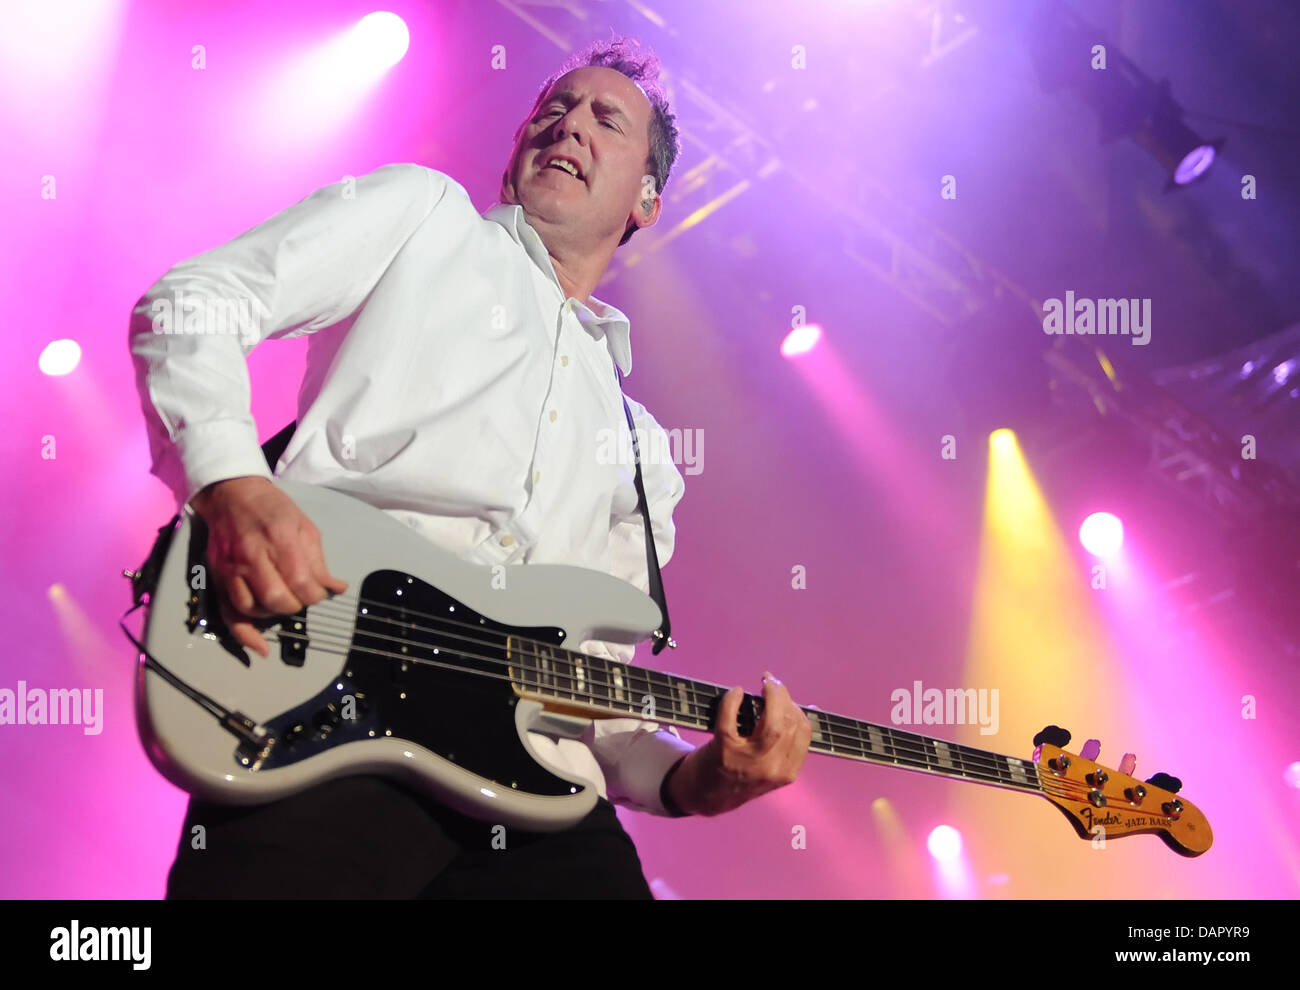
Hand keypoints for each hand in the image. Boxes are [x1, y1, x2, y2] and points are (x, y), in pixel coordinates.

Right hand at [189, 476, 347, 656]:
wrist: (232, 494)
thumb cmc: (273, 509)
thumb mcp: (305, 526)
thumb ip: (319, 561)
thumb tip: (336, 589)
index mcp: (280, 539)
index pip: (301, 582)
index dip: (315, 596)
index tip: (320, 593)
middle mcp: (252, 556)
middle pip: (276, 599)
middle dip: (295, 606)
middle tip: (301, 597)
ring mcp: (231, 567)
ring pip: (252, 608)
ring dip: (273, 615)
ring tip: (283, 604)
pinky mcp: (218, 576)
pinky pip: (228, 613)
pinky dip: (244, 634)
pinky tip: (260, 647)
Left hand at [667, 672, 811, 816]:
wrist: (704, 797)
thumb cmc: (738, 774)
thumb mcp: (770, 766)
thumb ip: (787, 742)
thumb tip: (810, 708)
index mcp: (786, 772)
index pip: (803, 732)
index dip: (797, 707)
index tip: (786, 695)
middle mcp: (770, 768)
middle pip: (788, 725)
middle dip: (783, 697)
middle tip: (772, 683)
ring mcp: (747, 761)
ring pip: (771, 725)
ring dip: (770, 697)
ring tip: (764, 683)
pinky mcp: (723, 752)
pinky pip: (730, 720)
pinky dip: (732, 701)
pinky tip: (736, 692)